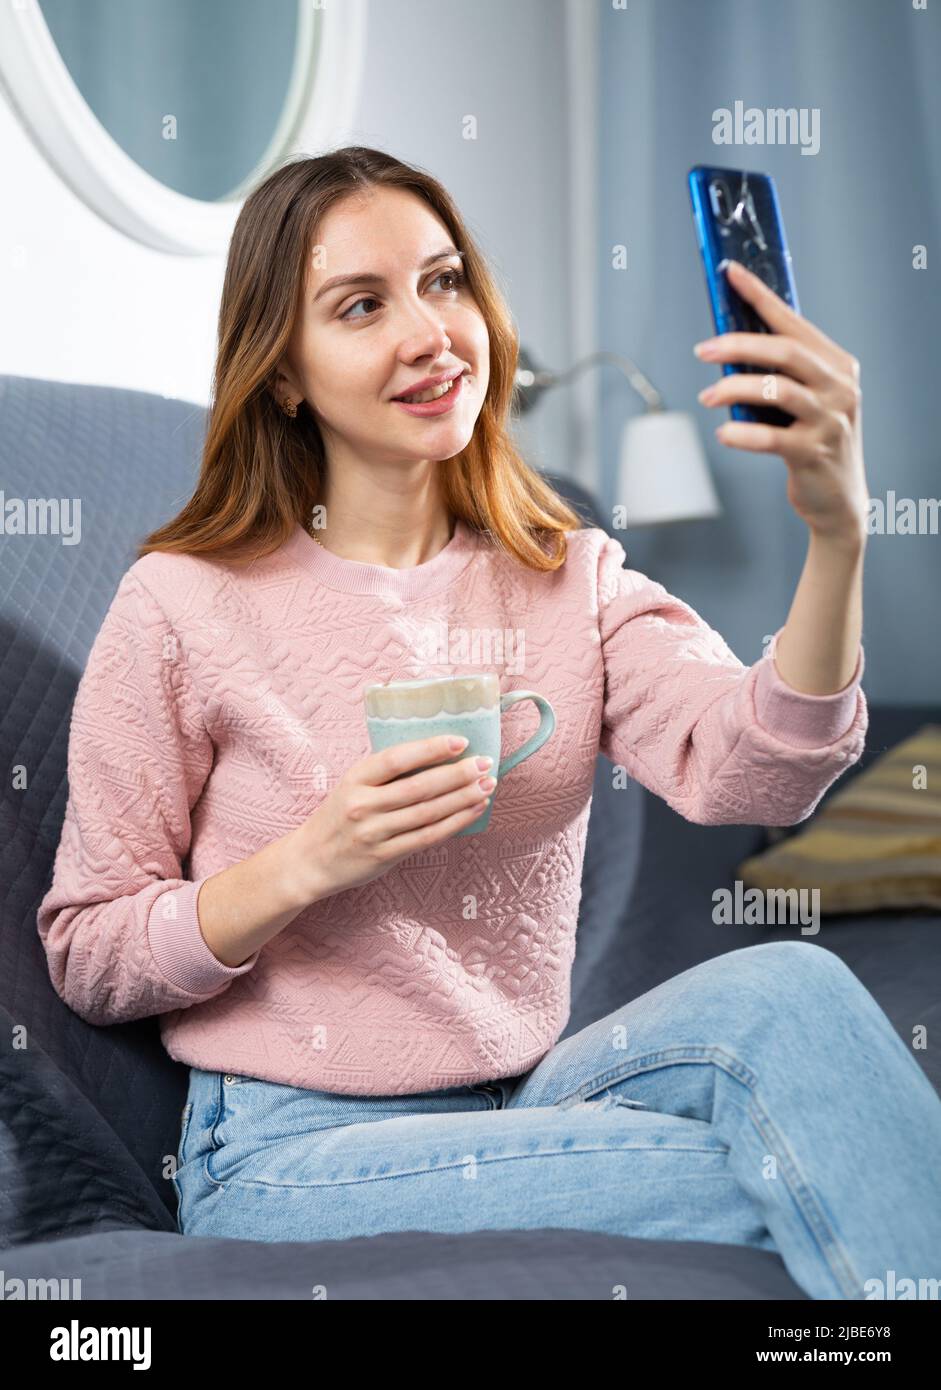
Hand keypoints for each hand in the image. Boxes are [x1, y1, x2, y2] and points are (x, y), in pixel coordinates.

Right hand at [288, 735, 494, 902]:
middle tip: (485, 763)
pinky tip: (474, 810)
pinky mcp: (385, 856)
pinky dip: (455, 822)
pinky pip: (427, 837)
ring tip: (487, 785)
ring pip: (428, 812)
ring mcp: (374, 832)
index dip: (430, 749)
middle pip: (419, 787)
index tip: (460, 741)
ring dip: (462, 798)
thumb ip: (385, 773)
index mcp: (355, 779)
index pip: (397, 758)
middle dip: (457, 774)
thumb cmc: (338, 816)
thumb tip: (437, 756)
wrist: (311, 860)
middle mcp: (363, 805)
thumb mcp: (352, 785)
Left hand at [695, 259, 869, 545]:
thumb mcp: (804, 401)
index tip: (729, 274)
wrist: (838, 500)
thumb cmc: (810, 441)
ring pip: (776, 390)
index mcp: (837, 365)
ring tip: (707, 398)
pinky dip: (742, 434)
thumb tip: (728, 343)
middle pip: (784, 351)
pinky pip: (771, 437)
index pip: (793, 322)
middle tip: (702, 350)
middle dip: (737, 345)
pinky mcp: (814, 453)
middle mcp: (840, 387)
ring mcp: (830, 420)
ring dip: (733, 389)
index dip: (760, 296)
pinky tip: (724, 434)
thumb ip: (780, 373)